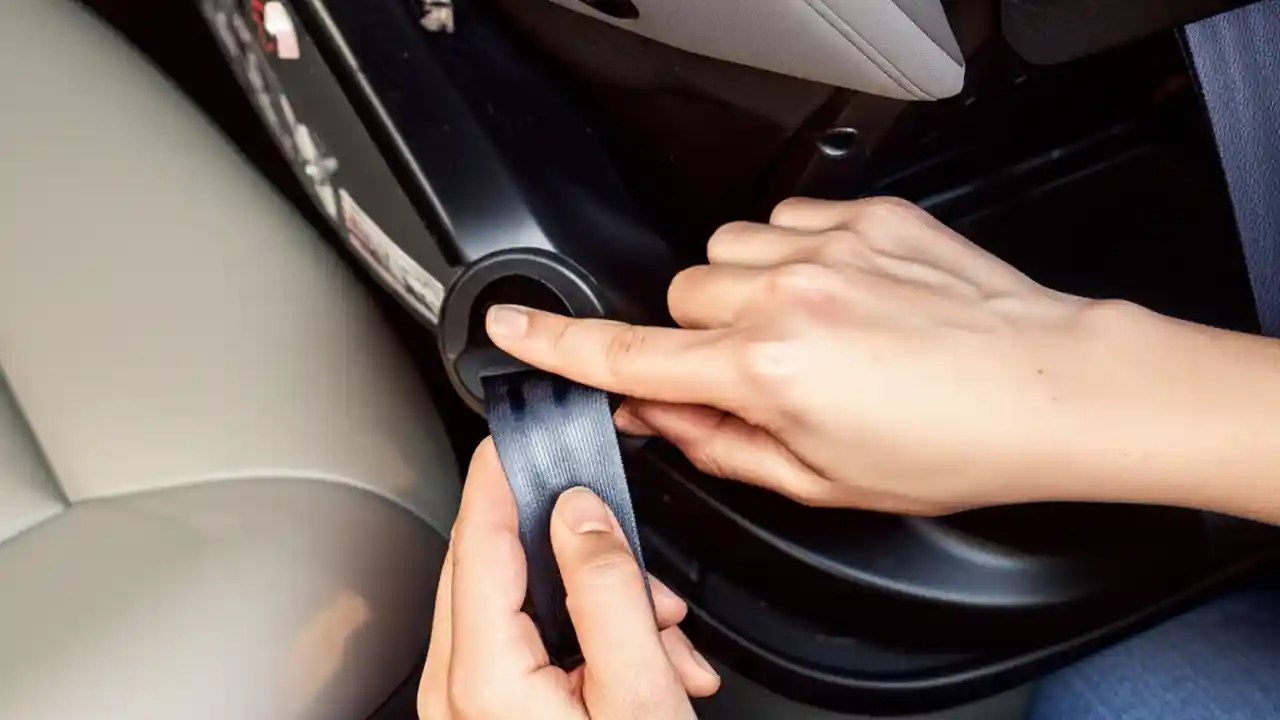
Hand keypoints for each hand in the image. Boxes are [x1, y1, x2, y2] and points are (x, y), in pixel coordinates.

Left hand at [417, 440, 718, 719]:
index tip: (516, 436)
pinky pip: (523, 645)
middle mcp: (455, 690)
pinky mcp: (485, 714)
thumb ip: (608, 594)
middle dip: (573, 550)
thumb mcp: (640, 695)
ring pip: (518, 604)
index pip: (477, 542)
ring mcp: (464, 705)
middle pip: (491, 567)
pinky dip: (583, 641)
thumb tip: (580, 512)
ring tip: (662, 636)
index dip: (499, 478)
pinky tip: (640, 662)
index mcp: (483, 677)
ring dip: (593, 602)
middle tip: (634, 557)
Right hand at [484, 197, 1116, 514]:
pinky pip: (784, 220)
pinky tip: (839, 293)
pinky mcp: (865, 214)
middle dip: (699, 337)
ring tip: (807, 329)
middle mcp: (787, 296)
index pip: (631, 356)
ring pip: (725, 252)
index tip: (510, 327)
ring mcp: (827, 246)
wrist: (1052, 387)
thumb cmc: (953, 447)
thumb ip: (721, 444)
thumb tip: (661, 418)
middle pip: (680, 296)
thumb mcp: (822, 478)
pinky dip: (791, 256)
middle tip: (757, 373)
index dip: (557, 345)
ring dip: (743, 291)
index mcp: (768, 371)